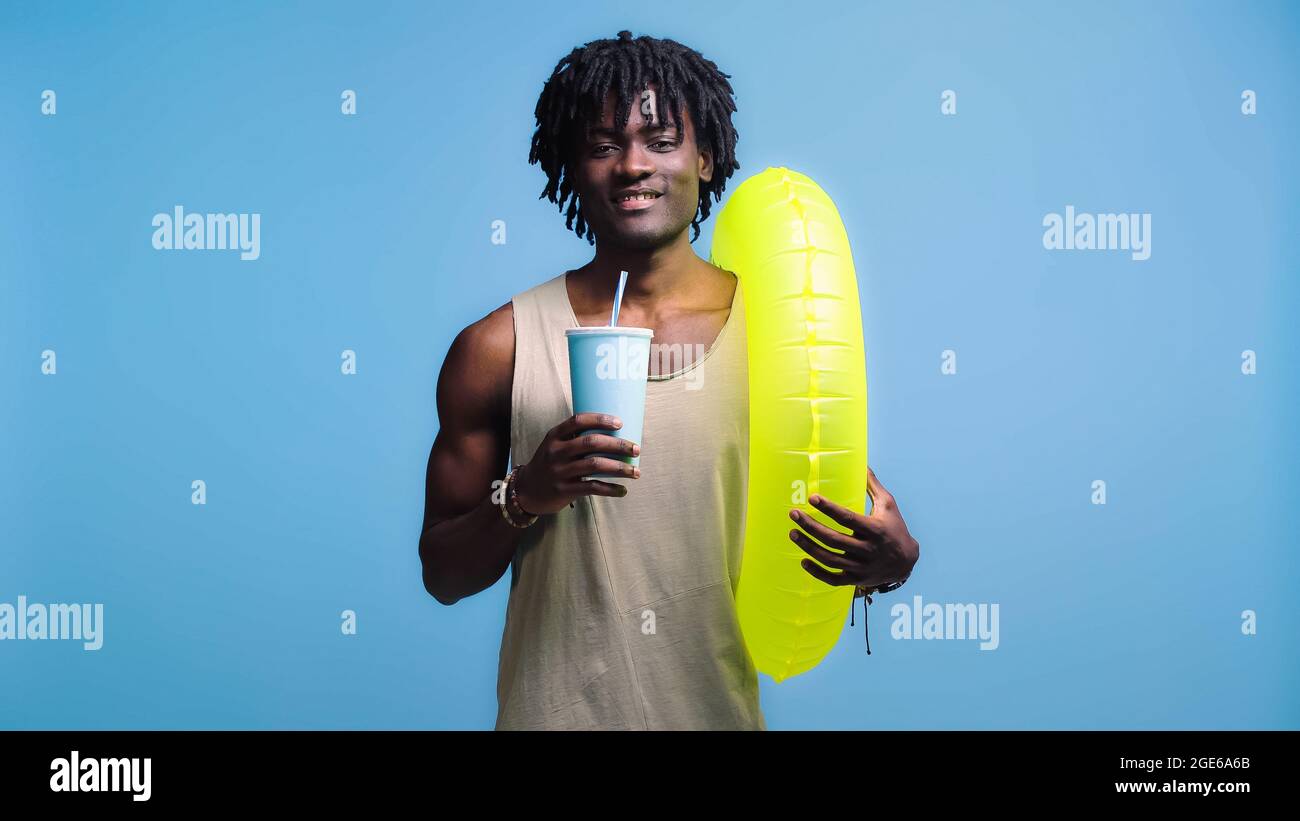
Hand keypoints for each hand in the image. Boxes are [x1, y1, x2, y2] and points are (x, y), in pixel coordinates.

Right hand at [513, 412, 639, 514]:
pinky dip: (610, 489)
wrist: (526, 491)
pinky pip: (592, 488)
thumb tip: (612, 433)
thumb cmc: (548, 464)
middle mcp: (556, 452)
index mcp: (554, 436)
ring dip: (620, 468)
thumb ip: (575, 439)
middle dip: (618, 444)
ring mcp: (559, 471)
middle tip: (636, 448)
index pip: (578, 421)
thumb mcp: (554, 446)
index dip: (600, 419)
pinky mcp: (564, 490)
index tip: (620, 423)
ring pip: (596, 465)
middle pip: (591, 442)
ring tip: (636, 472)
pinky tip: (623, 490)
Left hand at [788, 467, 919, 592]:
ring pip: (830, 559)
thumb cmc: (895, 528)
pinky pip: (833, 579)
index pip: (848, 518)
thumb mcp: (888, 505)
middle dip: (811, 526)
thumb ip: (873, 486)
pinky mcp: (856, 579)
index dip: (829, 508)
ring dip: (808, 546)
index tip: (812, 498)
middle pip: (834, 539)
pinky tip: (803, 561)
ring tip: (793, 533)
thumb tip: (863, 463)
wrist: (906, 562)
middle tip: (794, 514)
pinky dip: (817, 572)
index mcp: (875, 529)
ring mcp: (861, 567)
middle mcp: (868, 550)